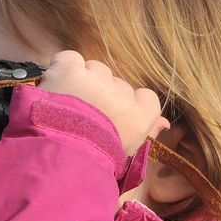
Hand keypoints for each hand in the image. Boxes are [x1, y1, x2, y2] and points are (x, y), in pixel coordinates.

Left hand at [40, 51, 168, 155]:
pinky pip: (70, 58)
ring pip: (95, 69)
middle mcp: (122, 95)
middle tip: (82, 114)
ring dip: (82, 80)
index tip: (112, 114)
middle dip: (101, 94)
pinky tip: (55, 85)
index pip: (146, 97)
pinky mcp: (71, 71)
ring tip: (65, 102)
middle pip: (116, 83)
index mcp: (140, 118)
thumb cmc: (94, 161)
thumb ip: (146, 133)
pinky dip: (62, 67)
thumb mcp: (125, 153)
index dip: (128, 103)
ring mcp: (97, 81)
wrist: (62, 157)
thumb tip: (164, 123)